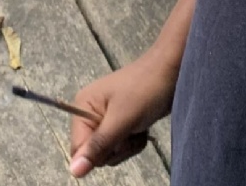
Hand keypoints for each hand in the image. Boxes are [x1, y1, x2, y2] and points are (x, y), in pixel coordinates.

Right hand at [68, 55, 176, 176]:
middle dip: (115, 149)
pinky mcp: (120, 123)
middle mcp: (90, 112)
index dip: (96, 153)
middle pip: (93, 153)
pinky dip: (133, 143)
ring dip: (126, 146)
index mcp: (82, 105)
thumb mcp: (121, 119)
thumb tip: (74, 171)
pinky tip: (141, 129)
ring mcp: (106, 118)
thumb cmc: (146, 90)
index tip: (116, 141)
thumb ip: (98, 145)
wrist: (171, 72)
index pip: (78, 148)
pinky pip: (121, 147)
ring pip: (109, 153)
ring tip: (137, 128)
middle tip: (129, 131)